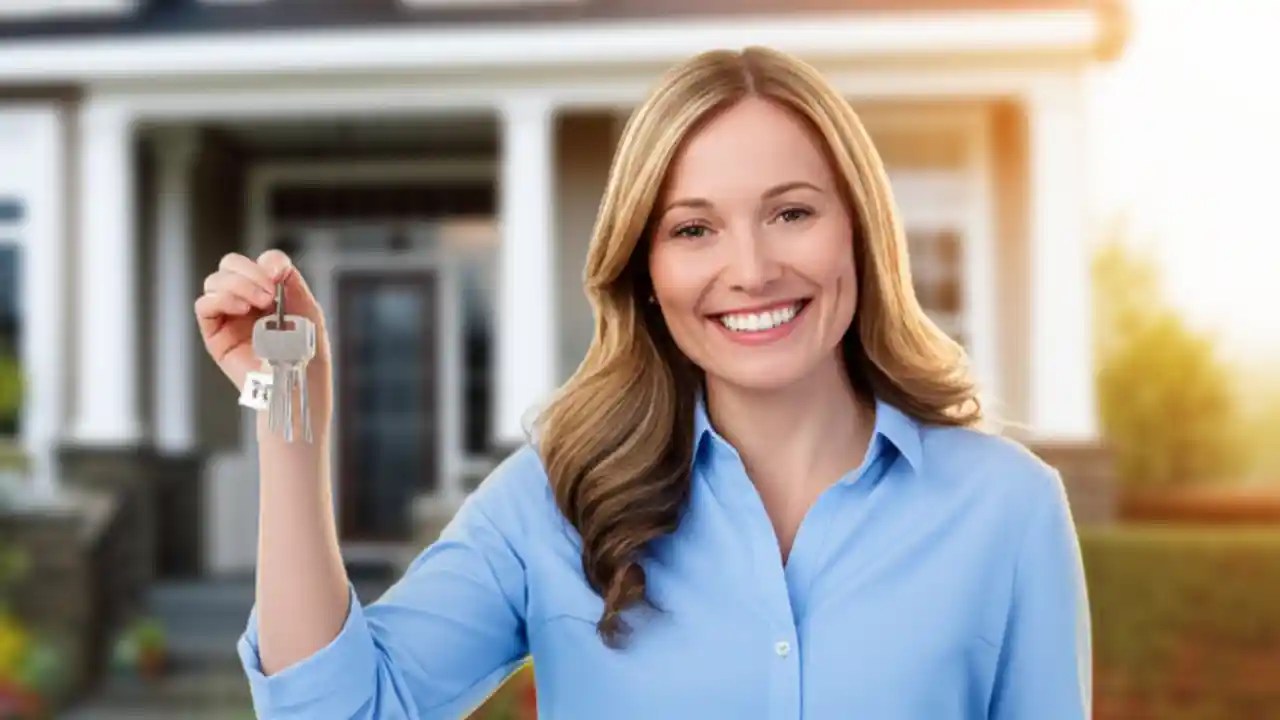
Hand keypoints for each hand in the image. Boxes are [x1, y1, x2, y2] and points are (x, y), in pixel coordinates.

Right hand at [194, 250, 332, 394]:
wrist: (298, 385)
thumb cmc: (306, 354)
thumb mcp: (307, 311)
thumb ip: (291, 282)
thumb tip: (270, 263)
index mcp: (270, 291)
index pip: (259, 262)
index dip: (267, 262)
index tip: (278, 275)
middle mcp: (246, 300)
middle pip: (230, 264)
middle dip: (249, 272)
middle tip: (269, 293)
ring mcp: (229, 316)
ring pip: (215, 281)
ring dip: (237, 285)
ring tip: (259, 304)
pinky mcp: (215, 334)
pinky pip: (204, 306)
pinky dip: (220, 299)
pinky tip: (240, 309)